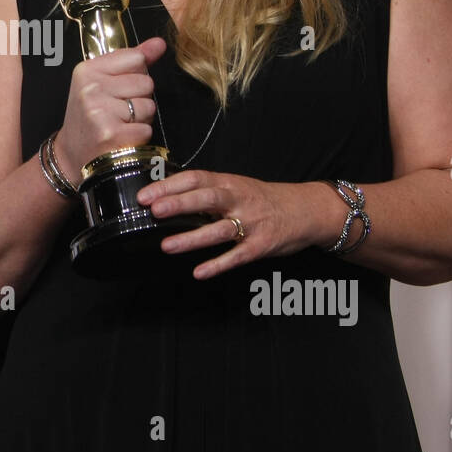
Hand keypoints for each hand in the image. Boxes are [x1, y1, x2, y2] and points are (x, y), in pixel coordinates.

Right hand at [52, 37, 165, 183]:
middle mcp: (91, 89)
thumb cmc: (91, 116)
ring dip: (141, 119)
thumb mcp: (103, 82)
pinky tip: (121, 138)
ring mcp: (100, 112)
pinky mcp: (112, 135)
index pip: (136, 58)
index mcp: (87, 70)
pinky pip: (146, 129)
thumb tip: (159, 43)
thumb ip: (133, 60)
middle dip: (139, 98)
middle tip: (118, 111)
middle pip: (146, 83)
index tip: (117, 89)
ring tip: (120, 124)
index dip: (135, 76)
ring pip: (149, 106)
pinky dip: (138, 136)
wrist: (72, 154)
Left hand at [136, 172, 335, 279]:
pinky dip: (219, 264)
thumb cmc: (264, 199)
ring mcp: (252, 223)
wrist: (307, 210)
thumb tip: (167, 195)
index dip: (169, 186)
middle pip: (207, 198)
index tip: (145, 195)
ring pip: (220, 230)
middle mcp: (239, 200)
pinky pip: (238, 256)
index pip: (195, 179)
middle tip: (154, 211)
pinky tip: (199, 272)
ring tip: (167, 246)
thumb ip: (207, 191)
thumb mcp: (236, 187)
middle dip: (180, 204)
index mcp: (229, 183)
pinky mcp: (262, 245)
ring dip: (192, 238)